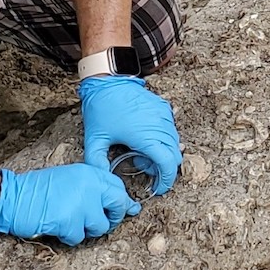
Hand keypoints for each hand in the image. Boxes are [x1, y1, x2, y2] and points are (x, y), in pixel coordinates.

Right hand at [0, 165, 139, 244]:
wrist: (12, 197)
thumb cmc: (36, 190)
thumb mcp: (68, 179)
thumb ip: (92, 189)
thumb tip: (122, 204)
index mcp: (88, 173)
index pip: (117, 186)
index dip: (122, 200)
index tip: (126, 209)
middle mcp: (89, 185)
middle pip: (118, 203)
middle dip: (114, 216)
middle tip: (103, 222)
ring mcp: (81, 203)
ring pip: (101, 226)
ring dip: (87, 230)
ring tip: (70, 223)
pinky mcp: (70, 220)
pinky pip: (80, 237)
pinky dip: (69, 237)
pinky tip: (58, 228)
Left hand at [80, 75, 181, 195]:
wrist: (108, 80)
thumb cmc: (102, 108)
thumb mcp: (94, 139)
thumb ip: (97, 163)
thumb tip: (104, 180)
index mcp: (146, 137)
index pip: (167, 165)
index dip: (166, 181)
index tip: (159, 189)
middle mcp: (160, 127)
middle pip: (175, 156)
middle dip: (164, 168)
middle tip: (145, 168)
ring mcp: (164, 116)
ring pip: (175, 143)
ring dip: (163, 153)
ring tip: (141, 152)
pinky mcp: (164, 108)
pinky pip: (171, 129)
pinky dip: (165, 139)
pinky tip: (147, 138)